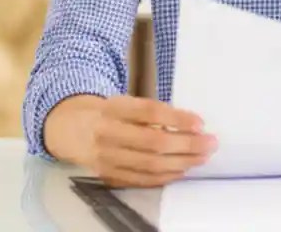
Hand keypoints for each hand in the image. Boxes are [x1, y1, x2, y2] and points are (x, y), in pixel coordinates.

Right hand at [58, 95, 217, 187]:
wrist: (70, 129)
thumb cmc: (109, 112)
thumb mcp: (125, 102)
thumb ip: (152, 112)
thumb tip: (192, 125)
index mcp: (112, 107)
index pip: (149, 112)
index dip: (177, 118)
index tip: (201, 122)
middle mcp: (106, 133)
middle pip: (152, 143)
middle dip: (187, 145)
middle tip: (211, 143)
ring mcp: (106, 158)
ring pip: (150, 165)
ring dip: (182, 162)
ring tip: (202, 157)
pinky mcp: (108, 175)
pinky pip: (142, 179)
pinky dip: (165, 176)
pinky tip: (182, 169)